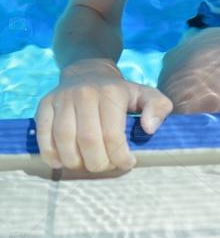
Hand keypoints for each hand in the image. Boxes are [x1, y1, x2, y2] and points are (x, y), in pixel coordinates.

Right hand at [35, 58, 172, 172]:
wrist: (88, 71)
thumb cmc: (119, 92)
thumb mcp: (145, 94)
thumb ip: (158, 107)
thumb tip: (149, 129)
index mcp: (112, 92)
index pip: (113, 136)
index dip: (119, 158)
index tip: (127, 163)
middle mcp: (85, 93)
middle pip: (88, 141)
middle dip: (98, 163)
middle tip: (105, 165)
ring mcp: (63, 98)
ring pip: (64, 141)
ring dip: (75, 162)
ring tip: (86, 164)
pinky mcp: (45, 105)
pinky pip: (44, 136)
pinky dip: (51, 155)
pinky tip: (63, 161)